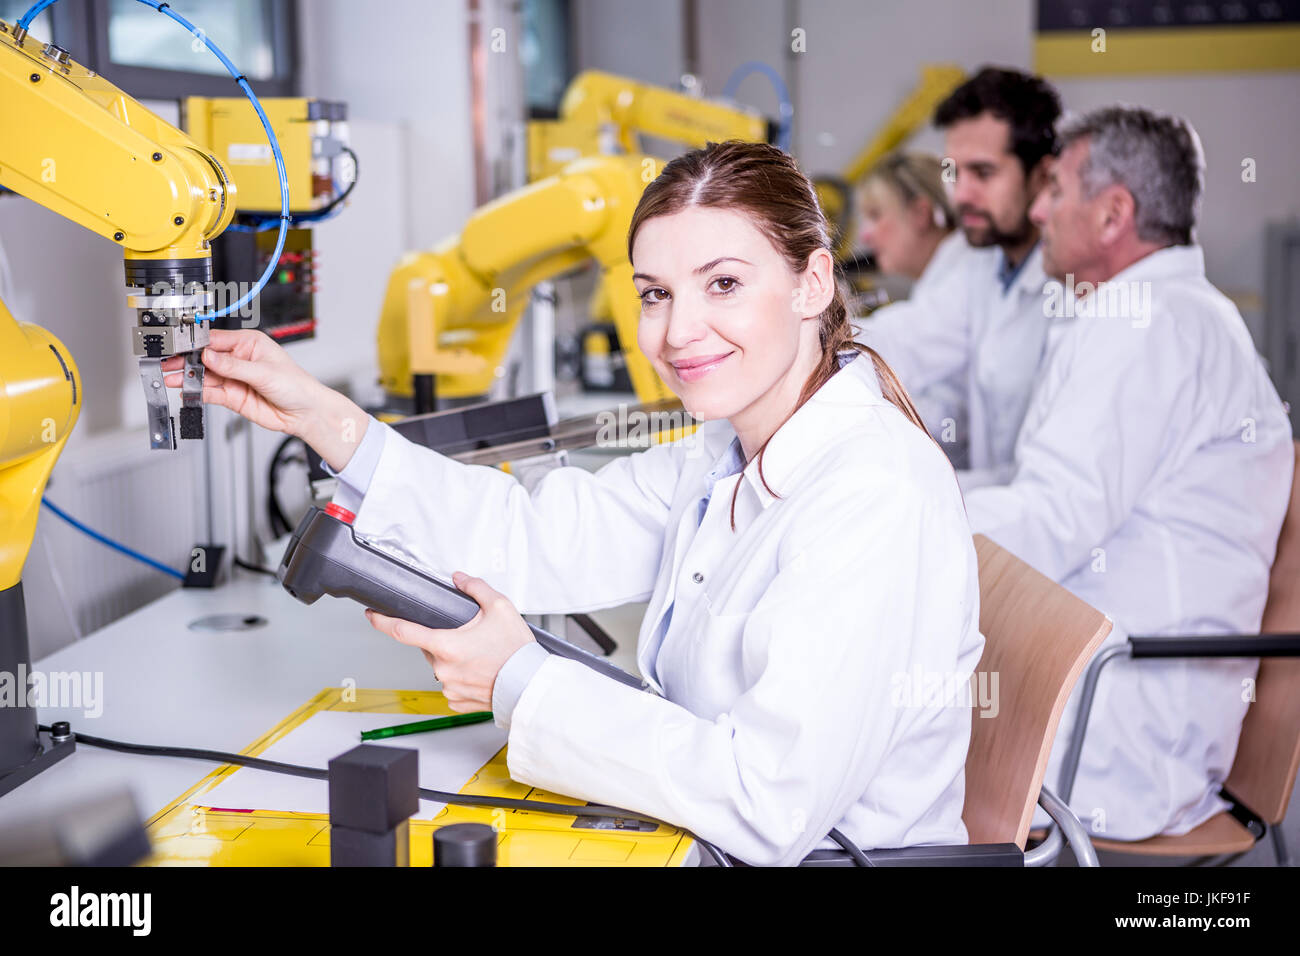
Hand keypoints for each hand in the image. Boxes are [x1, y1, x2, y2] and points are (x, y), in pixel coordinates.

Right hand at [162, 328, 366, 470]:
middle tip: (168, 363)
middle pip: (205, 358)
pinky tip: (186, 391)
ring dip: (188, 377)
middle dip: (186, 360)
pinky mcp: (232, 396)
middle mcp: (239, 359)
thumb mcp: (264, 372)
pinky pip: (210, 393)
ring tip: (171, 379)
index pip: (215, 339)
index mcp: (249, 343)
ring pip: (205, 376)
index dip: (196, 343)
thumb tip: (209, 356)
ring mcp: (234, 378)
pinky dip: (197, 393)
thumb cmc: (296, 386)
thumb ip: (234, 367)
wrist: (305, 413)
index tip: (179, 345)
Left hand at [365, 572, 534, 712]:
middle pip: (430, 647)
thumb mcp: (500, 608)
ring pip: (441, 667)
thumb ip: (475, 588)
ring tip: (481, 658)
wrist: (530, 685)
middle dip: (445, 640)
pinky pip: (451, 685)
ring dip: (454, 660)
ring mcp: (448, 687)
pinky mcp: (456, 702)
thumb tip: (459, 579)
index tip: (372, 615)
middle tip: (471, 640)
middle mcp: (442, 668)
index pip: (403, 631)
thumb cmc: (516, 652)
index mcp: (446, 644)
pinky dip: (461, 678)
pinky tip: (480, 674)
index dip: (382, 621)